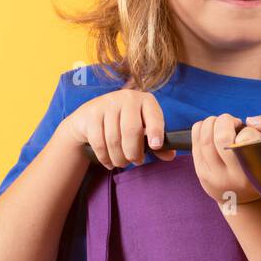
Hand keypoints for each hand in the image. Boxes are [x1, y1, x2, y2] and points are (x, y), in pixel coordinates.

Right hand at [56, 89, 176, 169]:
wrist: (91, 115)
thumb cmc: (124, 123)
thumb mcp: (143, 129)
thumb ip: (157, 143)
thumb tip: (170, 155)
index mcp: (146, 100)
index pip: (153, 115)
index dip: (155, 131)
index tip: (156, 146)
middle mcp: (127, 98)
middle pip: (131, 130)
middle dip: (134, 152)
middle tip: (136, 161)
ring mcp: (107, 104)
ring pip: (114, 139)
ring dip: (119, 158)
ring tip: (122, 162)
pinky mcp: (91, 114)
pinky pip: (99, 142)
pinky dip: (105, 157)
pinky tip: (109, 161)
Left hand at [192, 110, 260, 205]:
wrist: (246, 195)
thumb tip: (250, 120)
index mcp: (259, 169)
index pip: (249, 139)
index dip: (249, 129)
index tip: (250, 131)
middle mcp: (237, 177)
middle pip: (222, 137)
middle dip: (225, 120)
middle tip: (233, 122)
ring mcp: (217, 178)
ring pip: (205, 138)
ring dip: (212, 123)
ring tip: (222, 125)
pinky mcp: (202, 175)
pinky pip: (195, 143)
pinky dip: (201, 128)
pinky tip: (210, 129)